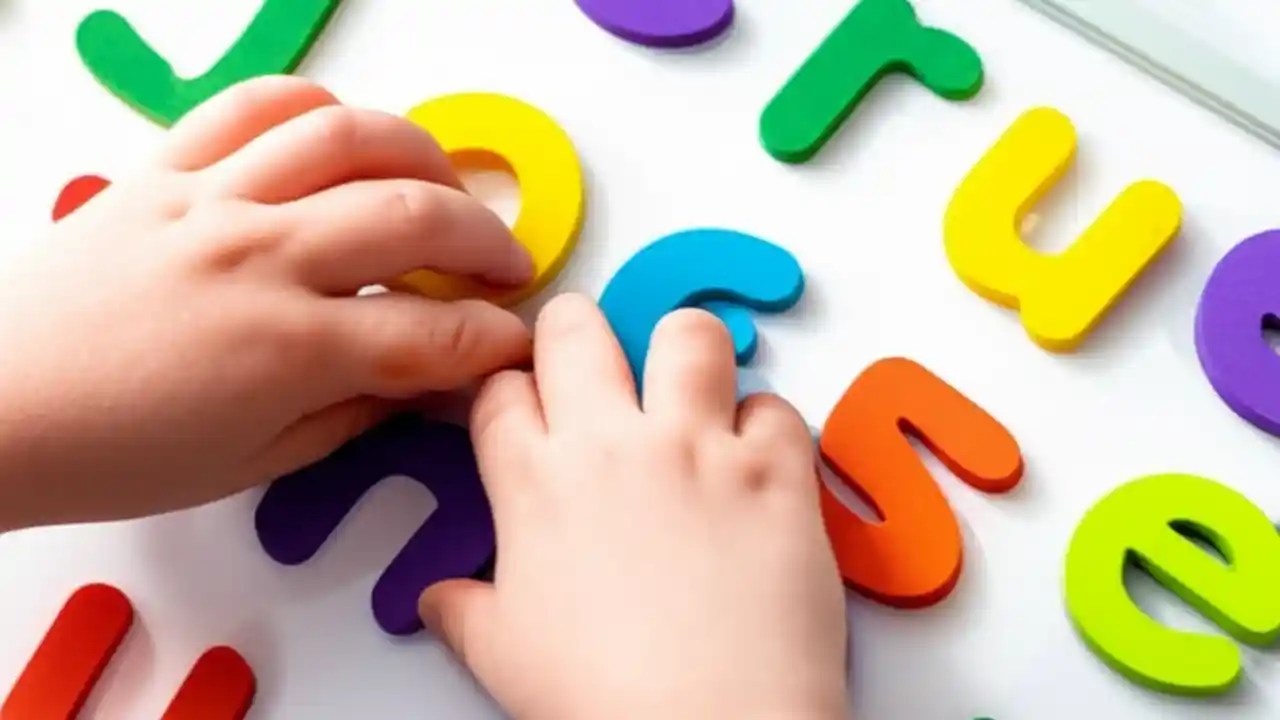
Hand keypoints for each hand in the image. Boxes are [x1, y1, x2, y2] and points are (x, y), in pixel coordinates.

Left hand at [0, 76, 532, 529]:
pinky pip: (255, 105)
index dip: (496, 341)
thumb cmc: (109, 449)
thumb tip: (424, 383)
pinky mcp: (166, 169)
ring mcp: (212, 200)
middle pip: (414, 217)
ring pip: (349, 138)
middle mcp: (259, 257)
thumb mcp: (253, 462)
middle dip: (487, 240)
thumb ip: (354, 414)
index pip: (433, 334)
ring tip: (447, 184)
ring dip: (423, 154)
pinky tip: (347, 135)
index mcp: (285, 349)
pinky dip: (317, 106)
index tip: (517, 343)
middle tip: (506, 264)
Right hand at [419, 294, 847, 719]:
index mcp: (535, 482)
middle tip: (596, 363)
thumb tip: (438, 601)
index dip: (511, 388)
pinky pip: (775, 404)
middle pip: (578, 329)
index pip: (502, 388)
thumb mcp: (504, 656)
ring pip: (688, 333)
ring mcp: (699, 447)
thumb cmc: (602, 698)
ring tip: (689, 387)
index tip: (526, 403)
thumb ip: (465, 612)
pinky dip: (767, 424)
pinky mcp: (776, 470)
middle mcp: (613, 444)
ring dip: (684, 352)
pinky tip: (757, 461)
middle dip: (578, 331)